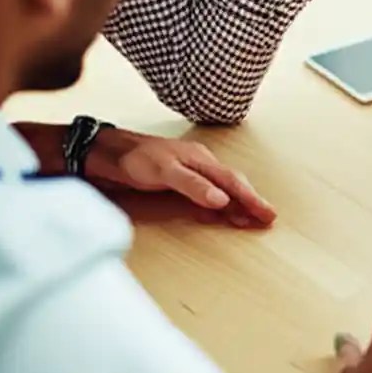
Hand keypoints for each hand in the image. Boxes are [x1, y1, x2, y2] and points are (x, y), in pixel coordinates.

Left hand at [89, 129, 276, 228]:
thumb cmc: (132, 158)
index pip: (233, 182)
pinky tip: (223, 213)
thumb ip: (193, 185)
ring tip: (252, 220)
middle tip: (268, 220)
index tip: (267, 215)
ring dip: (237, 205)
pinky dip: (219, 205)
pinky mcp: (177, 182)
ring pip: (221, 189)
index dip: (251, 200)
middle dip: (251, 202)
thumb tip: (222, 199)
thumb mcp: (164, 171)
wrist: (104, 152)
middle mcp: (199, 165)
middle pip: (232, 185)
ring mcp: (189, 173)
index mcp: (200, 160)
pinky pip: (207, 194)